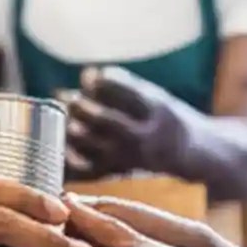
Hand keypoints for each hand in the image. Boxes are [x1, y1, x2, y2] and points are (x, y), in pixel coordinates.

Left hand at [63, 66, 193, 180]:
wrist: (188, 152)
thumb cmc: (163, 115)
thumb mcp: (152, 93)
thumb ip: (120, 83)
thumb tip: (85, 75)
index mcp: (155, 109)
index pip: (124, 92)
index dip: (101, 82)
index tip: (88, 76)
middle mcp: (144, 135)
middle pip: (106, 120)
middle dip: (81, 106)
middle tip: (65, 96)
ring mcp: (130, 157)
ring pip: (93, 144)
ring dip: (71, 128)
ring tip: (61, 116)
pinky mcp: (117, 172)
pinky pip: (87, 169)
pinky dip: (68, 159)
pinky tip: (58, 145)